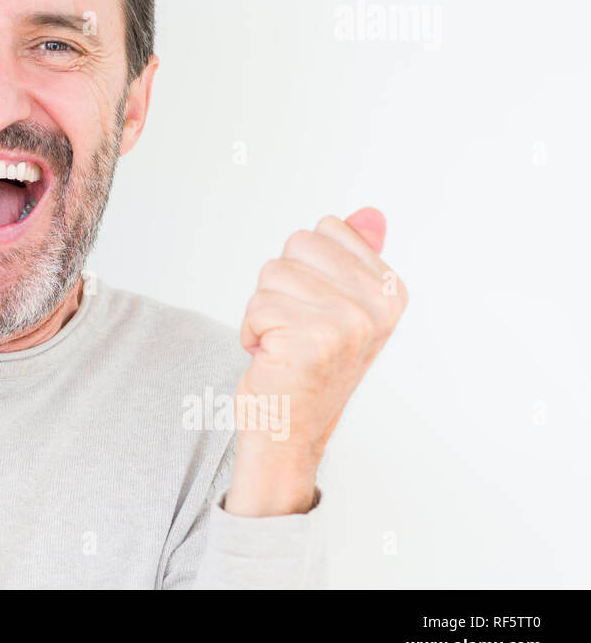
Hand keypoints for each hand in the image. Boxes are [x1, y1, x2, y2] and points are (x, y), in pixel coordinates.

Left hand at [224, 207, 407, 515]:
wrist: (288, 427)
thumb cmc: (307, 364)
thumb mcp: (339, 304)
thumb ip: (353, 257)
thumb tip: (370, 214)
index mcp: (390, 291)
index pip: (325, 230)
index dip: (305, 267)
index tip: (315, 308)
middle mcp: (378, 307)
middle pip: (297, 245)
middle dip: (281, 284)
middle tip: (294, 327)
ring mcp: (349, 323)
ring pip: (273, 274)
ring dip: (264, 310)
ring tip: (283, 344)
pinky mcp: (314, 341)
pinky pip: (257, 306)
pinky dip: (251, 332)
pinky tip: (271, 359)